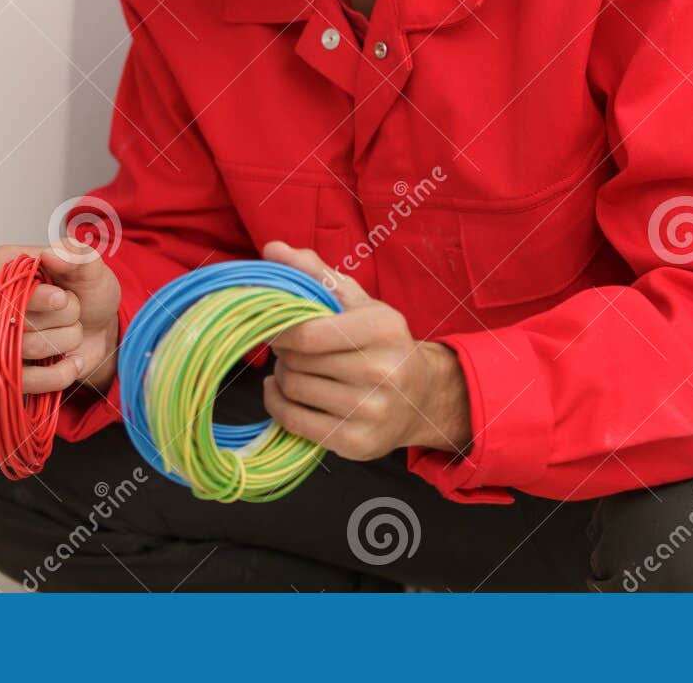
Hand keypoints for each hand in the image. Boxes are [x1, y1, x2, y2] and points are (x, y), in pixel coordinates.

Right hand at [0, 241, 120, 395]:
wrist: (98, 327)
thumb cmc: (85, 290)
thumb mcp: (90, 266)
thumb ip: (75, 254)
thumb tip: (50, 255)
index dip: (33, 294)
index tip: (61, 297)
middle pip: (15, 316)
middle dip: (62, 315)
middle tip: (72, 307)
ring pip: (26, 347)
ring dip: (66, 339)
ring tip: (73, 329)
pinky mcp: (2, 370)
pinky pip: (23, 380)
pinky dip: (58, 373)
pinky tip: (73, 361)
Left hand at [260, 240, 471, 459]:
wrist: (420, 396)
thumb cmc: (379, 341)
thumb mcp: (355, 300)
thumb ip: (313, 272)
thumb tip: (272, 249)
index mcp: (383, 328)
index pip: (308, 334)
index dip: (280, 330)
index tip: (276, 327)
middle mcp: (384, 371)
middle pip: (297, 361)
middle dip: (285, 352)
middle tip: (291, 349)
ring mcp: (373, 411)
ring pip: (293, 389)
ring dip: (283, 377)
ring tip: (296, 369)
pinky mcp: (359, 443)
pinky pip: (295, 422)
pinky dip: (278, 405)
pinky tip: (284, 393)